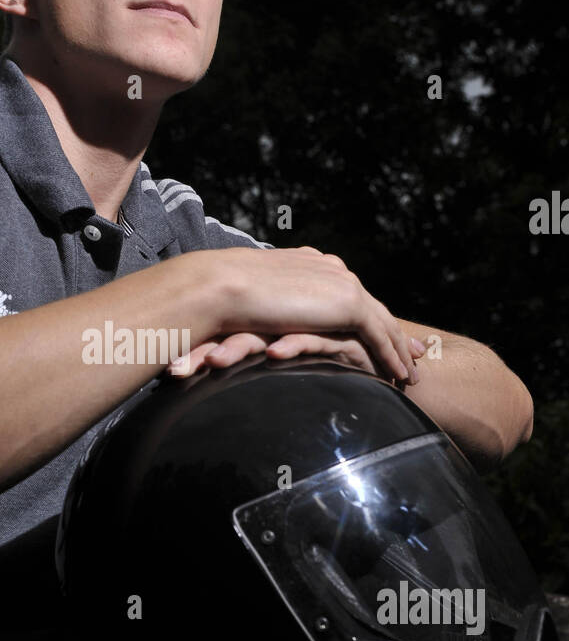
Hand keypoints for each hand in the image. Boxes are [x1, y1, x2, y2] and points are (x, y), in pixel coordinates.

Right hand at [183, 245, 416, 383]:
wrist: (224, 287)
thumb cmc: (225, 298)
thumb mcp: (256, 302)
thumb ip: (273, 307)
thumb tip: (266, 324)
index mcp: (311, 264)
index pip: (346, 294)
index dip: (366, 315)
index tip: (380, 332)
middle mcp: (332, 269)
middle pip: (373, 305)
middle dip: (394, 330)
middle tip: (415, 352)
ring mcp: (343, 284)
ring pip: (382, 321)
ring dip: (399, 349)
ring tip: (411, 372)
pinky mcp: (349, 303)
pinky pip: (379, 335)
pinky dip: (393, 356)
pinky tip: (400, 376)